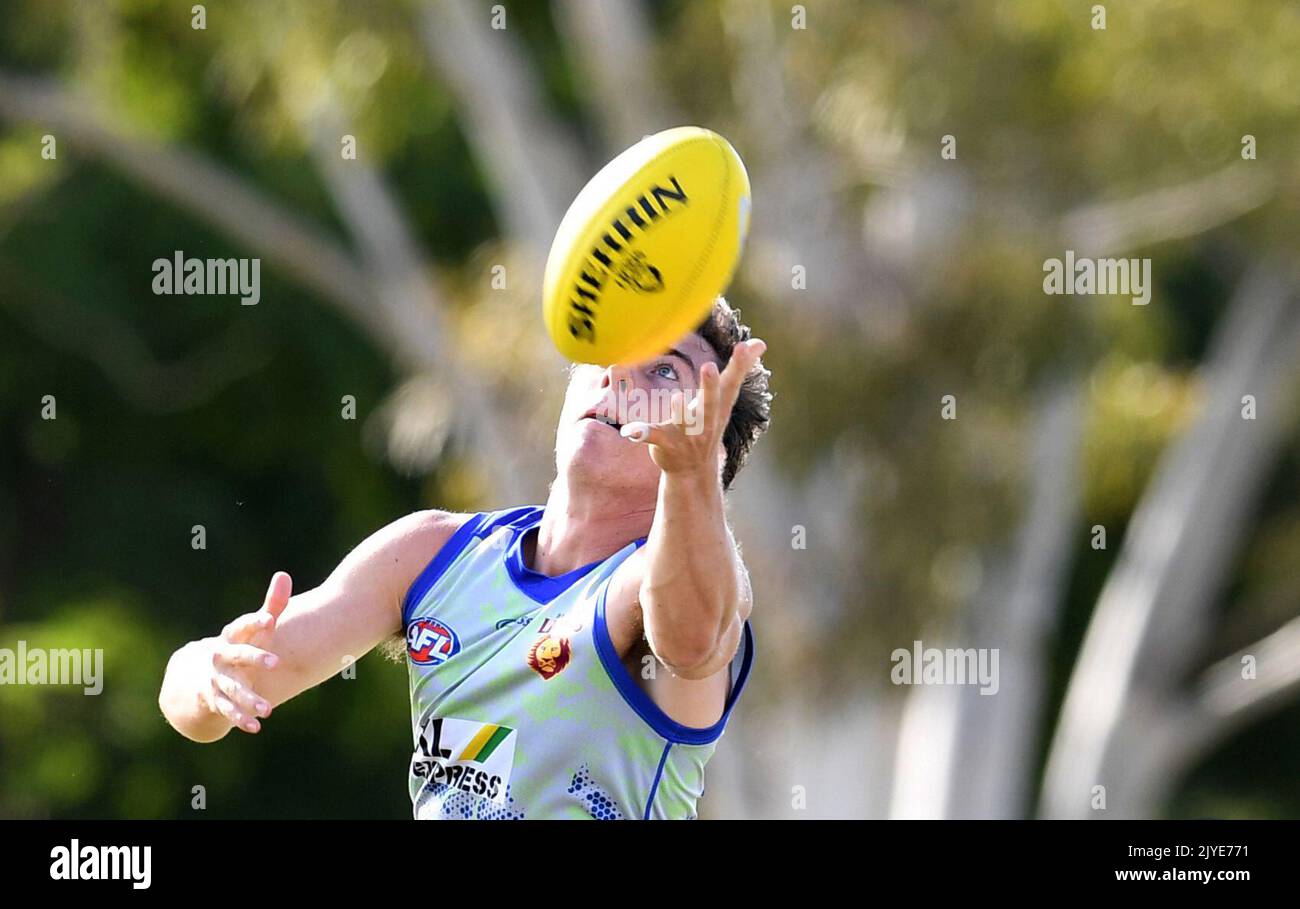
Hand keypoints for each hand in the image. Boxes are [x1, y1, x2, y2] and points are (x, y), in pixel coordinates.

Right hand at [199, 571, 290, 733]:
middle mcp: (220, 656)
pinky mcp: (214, 699)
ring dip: (248, 698)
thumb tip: (284, 575)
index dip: (255, 622)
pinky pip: (227, 710)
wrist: (194, 674)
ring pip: (232, 688)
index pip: (242, 627)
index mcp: (231, 636)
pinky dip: (240, 718)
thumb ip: (272, 605)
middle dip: (254, 658)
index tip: (270, 620)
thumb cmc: (236, 645)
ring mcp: (215, 679)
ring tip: (267, 709)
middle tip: (275, 662)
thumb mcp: (253, 628)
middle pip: (237, 655)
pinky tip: (256, 726)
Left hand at [620, 338, 765, 479]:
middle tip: (709, 366)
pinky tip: (628, 430)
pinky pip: (652, 436)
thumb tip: (760, 342)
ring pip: (683, 421)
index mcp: (719, 406)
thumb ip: (740, 369)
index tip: (747, 345)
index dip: (740, 364)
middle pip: (710, 403)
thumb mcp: (726, 399)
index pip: (732, 382)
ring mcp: (686, 434)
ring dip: (680, 411)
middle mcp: (706, 420)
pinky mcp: (666, 444)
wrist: (693, 470)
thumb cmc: (709, 423)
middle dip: (710, 386)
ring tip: (676, 397)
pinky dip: (640, 433)